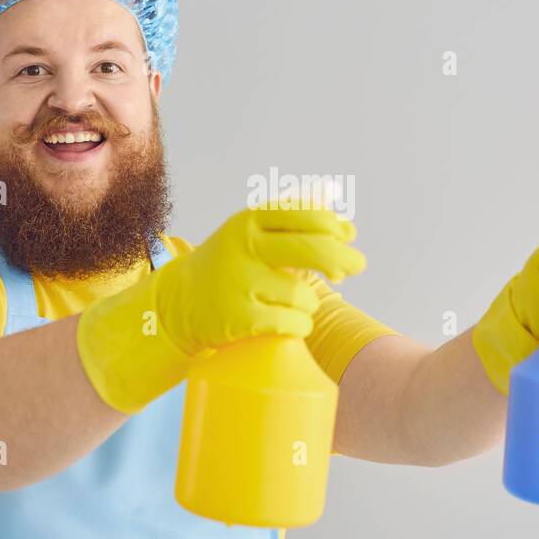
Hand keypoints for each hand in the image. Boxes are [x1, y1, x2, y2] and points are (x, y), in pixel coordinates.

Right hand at [155, 205, 366, 354]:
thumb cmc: (232, 264)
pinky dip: (301, 325)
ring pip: (304, 295)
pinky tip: (294, 322)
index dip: (332, 224)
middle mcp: (243, 247)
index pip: (303, 213)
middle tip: (358, 265)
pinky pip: (293, 323)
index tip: (346, 235)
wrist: (181, 302)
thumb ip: (297, 226)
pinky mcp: (239, 318)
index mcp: (249, 221)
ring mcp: (240, 283)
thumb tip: (349, 230)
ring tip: (298, 304)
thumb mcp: (253, 233)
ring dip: (310, 302)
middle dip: (342, 258)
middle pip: (311, 249)